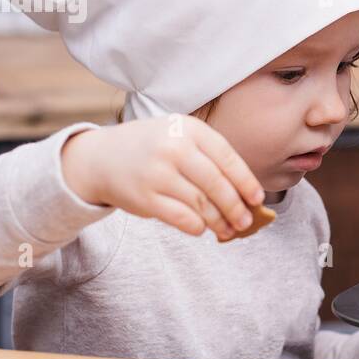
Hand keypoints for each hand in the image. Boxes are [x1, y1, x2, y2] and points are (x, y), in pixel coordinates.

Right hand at [61, 115, 263, 241]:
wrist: (100, 157)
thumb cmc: (152, 149)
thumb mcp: (179, 137)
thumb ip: (209, 157)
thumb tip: (246, 192)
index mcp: (188, 128)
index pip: (228, 158)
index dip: (246, 182)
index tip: (257, 199)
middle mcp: (173, 148)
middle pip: (217, 184)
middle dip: (236, 207)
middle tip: (246, 221)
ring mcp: (157, 173)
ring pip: (201, 203)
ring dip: (220, 221)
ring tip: (229, 230)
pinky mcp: (145, 197)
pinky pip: (181, 217)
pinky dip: (197, 226)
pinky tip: (202, 228)